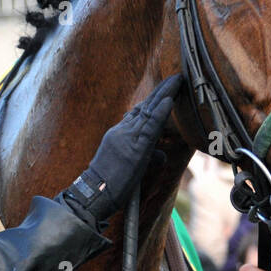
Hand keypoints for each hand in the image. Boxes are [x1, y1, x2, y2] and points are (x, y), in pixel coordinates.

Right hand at [63, 75, 181, 225]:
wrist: (93, 193)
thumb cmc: (109, 184)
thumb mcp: (129, 167)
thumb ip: (147, 157)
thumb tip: (162, 156)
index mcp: (119, 134)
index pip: (139, 113)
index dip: (153, 100)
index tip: (165, 89)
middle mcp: (122, 131)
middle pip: (145, 106)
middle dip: (161, 91)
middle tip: (176, 77)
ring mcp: (128, 138)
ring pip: (149, 111)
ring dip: (165, 94)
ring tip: (177, 81)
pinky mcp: (135, 148)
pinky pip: (150, 127)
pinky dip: (161, 113)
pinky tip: (170, 100)